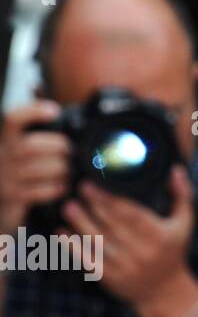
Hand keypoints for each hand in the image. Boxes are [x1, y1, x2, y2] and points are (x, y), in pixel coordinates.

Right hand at [0, 101, 69, 235]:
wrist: (5, 205)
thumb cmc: (25, 172)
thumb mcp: (28, 151)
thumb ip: (44, 135)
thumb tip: (72, 119)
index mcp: (7, 140)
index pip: (13, 119)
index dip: (33, 112)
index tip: (55, 111)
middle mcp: (2, 156)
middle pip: (31, 145)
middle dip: (60, 147)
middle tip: (71, 152)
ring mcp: (5, 178)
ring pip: (39, 168)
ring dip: (62, 169)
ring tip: (69, 171)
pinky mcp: (13, 198)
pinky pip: (41, 190)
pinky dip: (57, 187)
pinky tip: (62, 186)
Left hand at [61, 165, 195, 306]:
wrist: (164, 290)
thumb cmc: (173, 250)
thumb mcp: (185, 222)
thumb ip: (182, 194)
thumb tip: (175, 170)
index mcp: (159, 235)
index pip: (131, 214)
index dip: (110, 199)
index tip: (93, 185)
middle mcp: (141, 251)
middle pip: (112, 225)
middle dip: (94, 206)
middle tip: (78, 188)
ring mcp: (124, 265)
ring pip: (98, 241)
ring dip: (80, 223)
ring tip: (68, 207)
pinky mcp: (109, 277)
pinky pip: (88, 260)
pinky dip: (73, 247)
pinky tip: (62, 233)